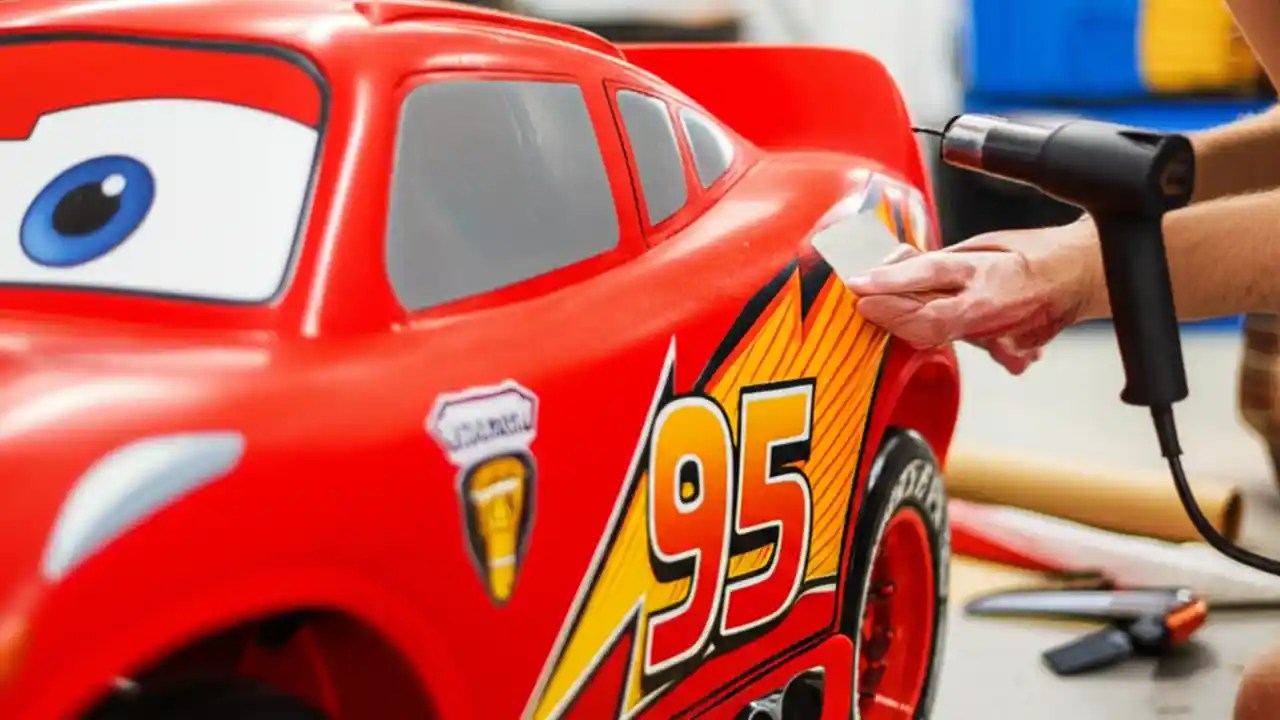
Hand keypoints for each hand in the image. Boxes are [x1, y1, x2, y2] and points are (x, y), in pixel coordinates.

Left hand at [845, 220, 1103, 374]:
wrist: (1079, 278)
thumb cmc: (1036, 255)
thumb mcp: (983, 243)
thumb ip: (941, 259)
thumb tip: (901, 264)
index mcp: (988, 271)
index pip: (931, 274)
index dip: (891, 280)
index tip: (859, 283)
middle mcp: (991, 307)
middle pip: (927, 319)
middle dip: (889, 313)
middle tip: (864, 302)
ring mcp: (995, 333)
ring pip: (935, 336)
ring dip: (902, 323)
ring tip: (881, 308)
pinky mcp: (999, 349)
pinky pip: (955, 342)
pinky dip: (928, 333)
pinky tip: (912, 324)